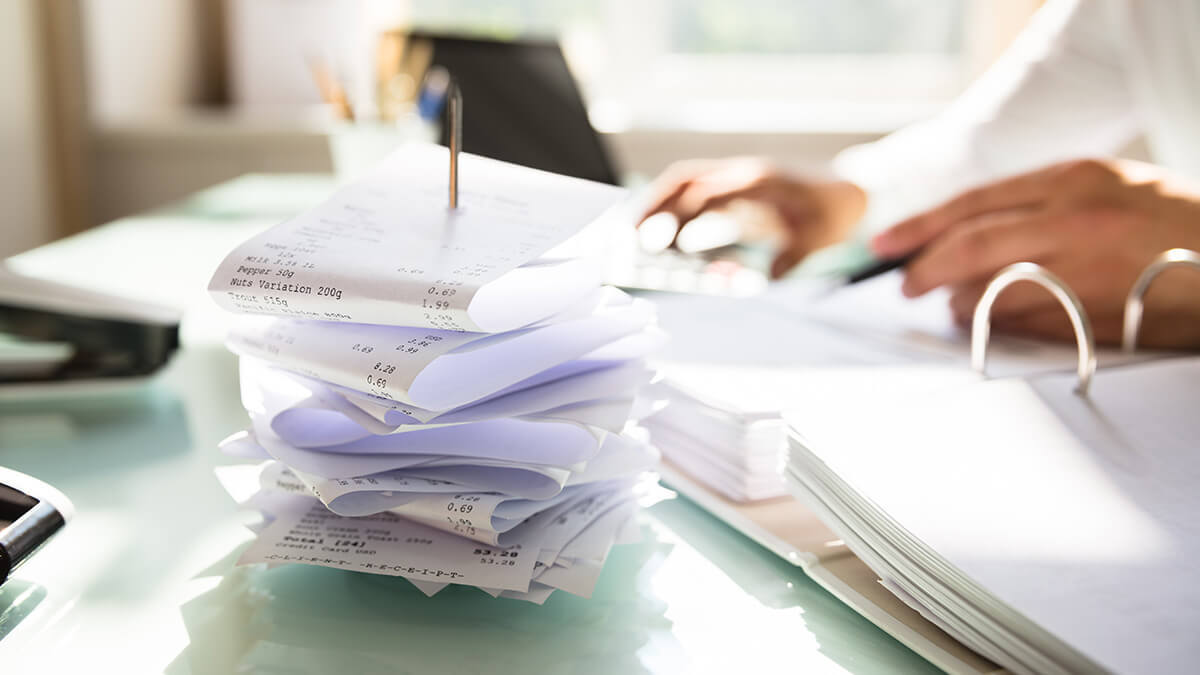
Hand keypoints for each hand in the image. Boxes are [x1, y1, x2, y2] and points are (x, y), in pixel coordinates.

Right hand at [639, 158, 865, 277]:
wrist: (851, 190)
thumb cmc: (833, 215)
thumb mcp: (816, 241)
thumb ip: (789, 259)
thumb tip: (763, 279)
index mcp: (759, 183)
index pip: (708, 194)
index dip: (680, 216)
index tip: (658, 240)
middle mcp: (742, 174)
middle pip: (686, 179)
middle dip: (655, 205)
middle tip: (632, 235)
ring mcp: (736, 177)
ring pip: (686, 181)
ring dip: (659, 203)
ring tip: (636, 233)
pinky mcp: (735, 187)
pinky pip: (697, 191)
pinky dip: (675, 208)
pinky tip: (663, 233)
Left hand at [872, 158, 1199, 347]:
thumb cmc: (1171, 224)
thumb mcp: (1106, 186)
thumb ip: (1040, 203)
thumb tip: (969, 232)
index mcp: (1070, 180)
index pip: (972, 202)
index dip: (920, 226)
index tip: (886, 243)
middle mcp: (1071, 219)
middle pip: (969, 244)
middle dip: (924, 267)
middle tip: (904, 284)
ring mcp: (1083, 268)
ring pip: (989, 287)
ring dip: (959, 301)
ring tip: (952, 303)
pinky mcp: (1092, 312)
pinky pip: (1021, 322)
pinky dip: (995, 323)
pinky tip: (989, 321)